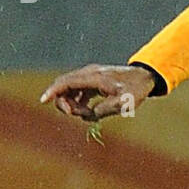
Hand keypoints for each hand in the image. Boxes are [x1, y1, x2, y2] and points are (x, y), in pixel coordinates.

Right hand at [40, 64, 154, 121]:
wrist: (146, 77)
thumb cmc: (136, 89)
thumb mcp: (125, 103)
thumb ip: (106, 109)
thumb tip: (90, 113)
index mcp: (94, 77)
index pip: (67, 82)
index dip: (53, 91)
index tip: (43, 101)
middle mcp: (89, 74)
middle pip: (64, 85)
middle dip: (64, 102)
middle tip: (78, 114)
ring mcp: (90, 77)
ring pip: (70, 90)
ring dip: (73, 104)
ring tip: (89, 114)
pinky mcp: (93, 82)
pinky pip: (78, 92)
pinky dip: (79, 103)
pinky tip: (90, 112)